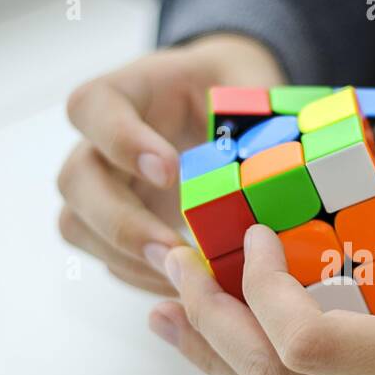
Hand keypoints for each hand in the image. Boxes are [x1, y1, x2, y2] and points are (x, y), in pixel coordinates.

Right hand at [56, 34, 285, 293]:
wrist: (222, 103)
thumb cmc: (233, 90)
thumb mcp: (247, 83)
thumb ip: (259, 105)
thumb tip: (299, 146)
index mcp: (127, 92)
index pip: (93, 107)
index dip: (120, 139)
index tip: (168, 169)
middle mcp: (99, 142)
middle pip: (75, 180)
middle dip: (120, 221)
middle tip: (173, 249)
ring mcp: (101, 187)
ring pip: (78, 226)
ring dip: (128, 259)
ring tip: (184, 280)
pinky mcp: (114, 227)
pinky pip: (110, 259)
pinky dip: (143, 278)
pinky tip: (188, 291)